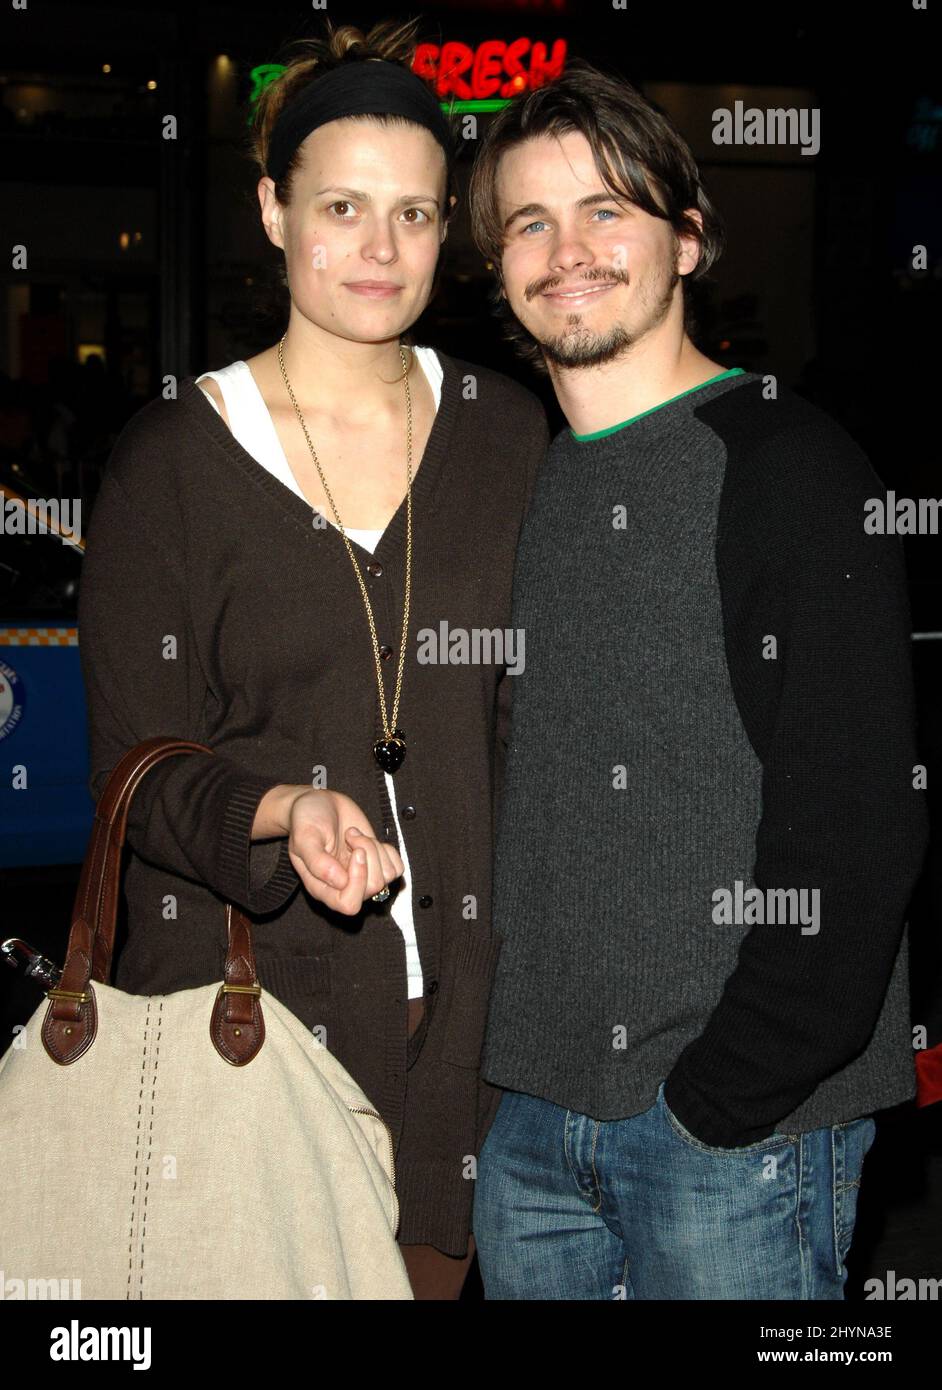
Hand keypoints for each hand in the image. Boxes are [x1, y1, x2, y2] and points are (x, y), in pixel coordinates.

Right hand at [281, 788, 403, 914]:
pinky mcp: (376, 864)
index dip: (358, 881)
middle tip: (350, 835)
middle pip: (373, 888)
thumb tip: (341, 882)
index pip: (349, 905)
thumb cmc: (306, 820)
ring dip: (375, 849)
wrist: (318, 804)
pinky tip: (370, 840)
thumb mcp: (304, 837)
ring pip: (387, 876)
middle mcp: (343, 886)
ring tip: (354, 835)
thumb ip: (317, 862)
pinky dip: (388, 851)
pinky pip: (396, 868)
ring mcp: (362, 876)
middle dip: (369, 856)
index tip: (356, 852)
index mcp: (322, 888)